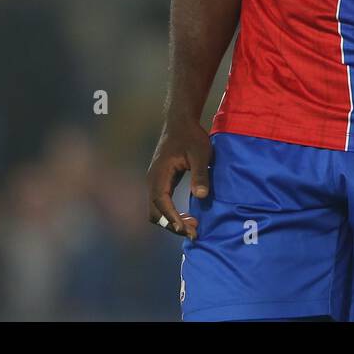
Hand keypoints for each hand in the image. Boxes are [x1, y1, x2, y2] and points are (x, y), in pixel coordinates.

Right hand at [146, 120, 212, 238]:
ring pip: (156, 211)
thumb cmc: (191, 136)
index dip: (172, 218)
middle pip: (155, 212)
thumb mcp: (200, 153)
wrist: (180, 122)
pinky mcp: (160, 182)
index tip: (185, 229)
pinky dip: (171, 214)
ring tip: (193, 226)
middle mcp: (152, 180)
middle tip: (194, 232)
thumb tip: (201, 196)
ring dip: (171, 221)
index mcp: (159, 174)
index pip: (161, 202)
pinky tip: (187, 217)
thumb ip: (200, 174)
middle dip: (172, 225)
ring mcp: (154, 182)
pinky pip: (161, 204)